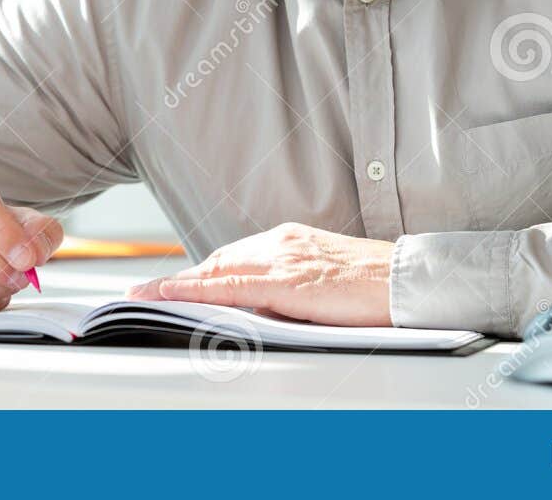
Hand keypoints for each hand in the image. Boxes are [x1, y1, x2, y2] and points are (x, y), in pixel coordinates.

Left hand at [125, 223, 394, 325]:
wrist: (407, 281)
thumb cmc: (373, 286)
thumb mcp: (321, 282)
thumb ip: (286, 292)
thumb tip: (255, 312)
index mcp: (289, 240)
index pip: (232, 257)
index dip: (197, 272)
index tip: (169, 283)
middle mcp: (280, 242)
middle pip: (218, 262)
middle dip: (180, 278)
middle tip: (145, 292)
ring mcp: (282, 259)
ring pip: (217, 271)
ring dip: (178, 285)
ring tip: (146, 296)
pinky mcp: (287, 281)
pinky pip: (231, 286)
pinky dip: (197, 290)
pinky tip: (175, 296)